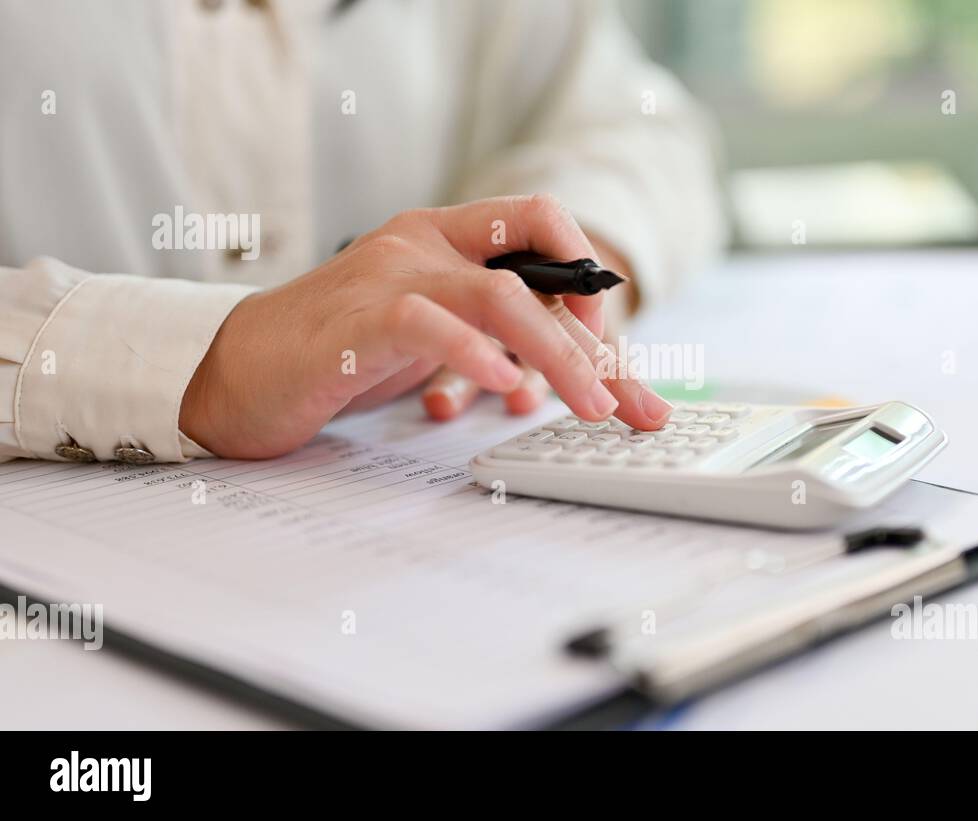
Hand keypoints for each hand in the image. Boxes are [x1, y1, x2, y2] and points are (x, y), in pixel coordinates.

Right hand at [180, 195, 673, 458]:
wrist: (236, 372)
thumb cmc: (339, 353)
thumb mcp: (431, 337)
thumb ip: (489, 335)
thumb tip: (568, 373)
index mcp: (444, 236)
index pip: (542, 225)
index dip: (587, 277)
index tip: (610, 346)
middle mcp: (423, 242)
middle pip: (535, 269)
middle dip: (595, 343)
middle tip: (629, 403)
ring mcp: (388, 276)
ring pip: (499, 295)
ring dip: (558, 355)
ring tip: (591, 406)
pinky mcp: (355, 321)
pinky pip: (427, 324)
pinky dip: (474, 353)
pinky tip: (504, 387)